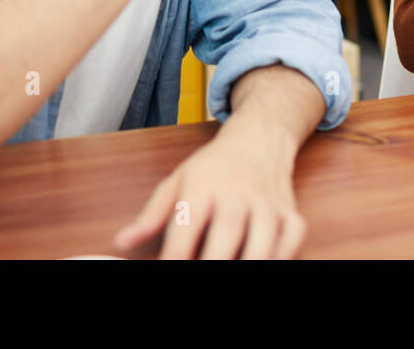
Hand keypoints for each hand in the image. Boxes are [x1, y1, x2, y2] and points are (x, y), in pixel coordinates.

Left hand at [113, 125, 305, 258]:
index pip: (186, 228)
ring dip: (248, 262)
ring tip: (231, 274)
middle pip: (226, 236)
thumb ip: (151, 215)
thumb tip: (122, 242)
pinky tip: (265, 261)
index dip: (174, 257)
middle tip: (200, 274)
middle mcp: (237, 194)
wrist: (259, 138)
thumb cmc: (214, 166)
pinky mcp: (289, 214)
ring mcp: (267, 204)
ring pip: (263, 242)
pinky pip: (292, 240)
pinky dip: (282, 255)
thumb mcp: (177, 181)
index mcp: (203, 185)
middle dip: (212, 263)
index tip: (168, 269)